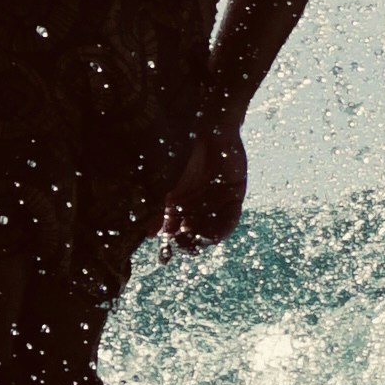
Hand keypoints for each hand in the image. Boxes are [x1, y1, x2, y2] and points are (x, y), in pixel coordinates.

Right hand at [156, 110, 248, 251]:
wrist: (209, 129)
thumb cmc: (182, 153)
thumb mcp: (166, 183)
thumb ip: (158, 208)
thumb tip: (150, 234)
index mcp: (177, 203)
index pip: (173, 231)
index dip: (169, 245)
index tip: (165, 255)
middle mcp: (197, 206)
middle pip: (193, 234)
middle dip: (187, 244)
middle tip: (183, 247)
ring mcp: (216, 202)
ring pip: (211, 229)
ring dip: (204, 239)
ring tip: (196, 242)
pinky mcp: (235, 196)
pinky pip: (230, 220)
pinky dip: (222, 230)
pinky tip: (213, 236)